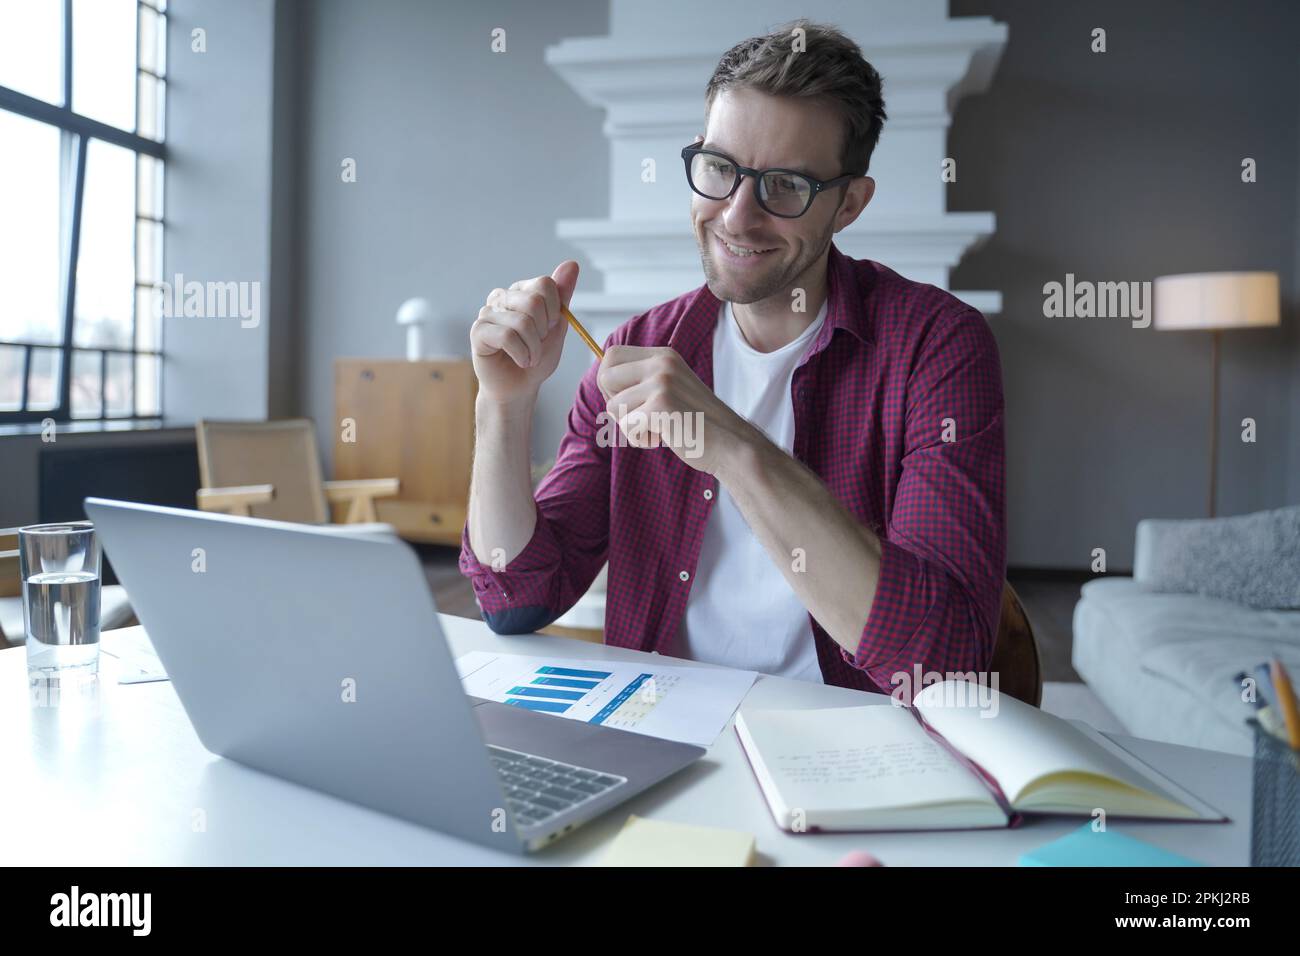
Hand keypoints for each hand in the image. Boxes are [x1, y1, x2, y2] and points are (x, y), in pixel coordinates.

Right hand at [470, 261, 577, 405]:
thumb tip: (572, 264)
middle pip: (533, 301)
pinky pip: (507, 336)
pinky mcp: (478, 331)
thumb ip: (563, 296)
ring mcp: (487, 313)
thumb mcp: (557, 326)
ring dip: (534, 348)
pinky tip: (521, 361)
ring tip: (531, 358)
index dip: (555, 311)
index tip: (550, 328)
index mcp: (521, 291)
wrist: (520, 388)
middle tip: (538, 345)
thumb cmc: (537, 357)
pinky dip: (522, 354)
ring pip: (522, 321)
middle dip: (544, 331)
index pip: (545, 284)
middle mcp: (502, 297)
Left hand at [595, 345, 754, 473]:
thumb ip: (643, 380)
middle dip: (614, 403)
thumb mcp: (670, 389)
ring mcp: (662, 382)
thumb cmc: (696, 423)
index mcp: (664, 356)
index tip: (628, 401)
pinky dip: (639, 439)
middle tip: (639, 417)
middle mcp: (662, 363)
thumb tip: (603, 379)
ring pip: (613, 406)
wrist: (730, 444)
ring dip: (630, 426)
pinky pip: (626, 425)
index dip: (610, 382)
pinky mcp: (661, 405)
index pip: (611, 355)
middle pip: (605, 376)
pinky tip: (661, 438)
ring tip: (657, 430)